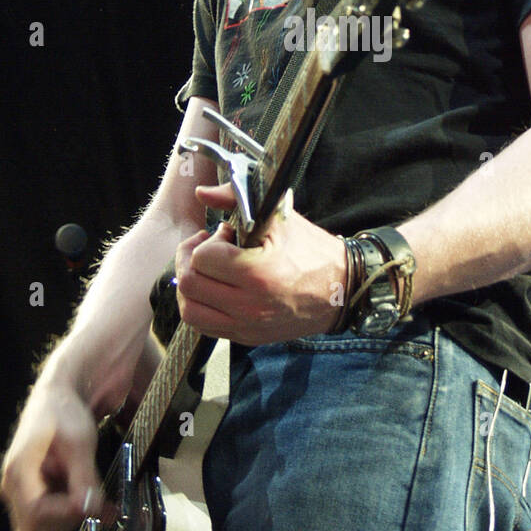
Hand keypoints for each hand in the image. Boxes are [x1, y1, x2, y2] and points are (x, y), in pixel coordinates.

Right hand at [0, 380, 110, 530]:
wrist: (56, 400)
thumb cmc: (63, 414)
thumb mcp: (79, 443)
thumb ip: (84, 479)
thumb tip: (89, 509)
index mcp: (18, 474)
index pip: (36, 514)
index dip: (66, 514)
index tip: (90, 502)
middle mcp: (13, 490)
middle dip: (65, 526)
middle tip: (90, 502)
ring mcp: (21, 495)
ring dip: (70, 522)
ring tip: (96, 498)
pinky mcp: (33, 496)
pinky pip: (47, 522)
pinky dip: (71, 517)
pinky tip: (94, 502)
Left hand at [173, 182, 345, 344]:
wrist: (340, 290)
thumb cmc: (311, 251)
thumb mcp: (279, 218)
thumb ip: (236, 199)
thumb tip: (203, 193)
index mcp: (258, 273)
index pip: (203, 258)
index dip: (208, 241)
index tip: (225, 235)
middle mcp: (249, 305)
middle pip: (189, 284)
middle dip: (191, 260)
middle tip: (208, 249)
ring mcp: (246, 325)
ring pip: (189, 310)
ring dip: (190, 286)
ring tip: (206, 272)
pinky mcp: (246, 337)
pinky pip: (204, 327)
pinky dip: (200, 307)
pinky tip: (213, 290)